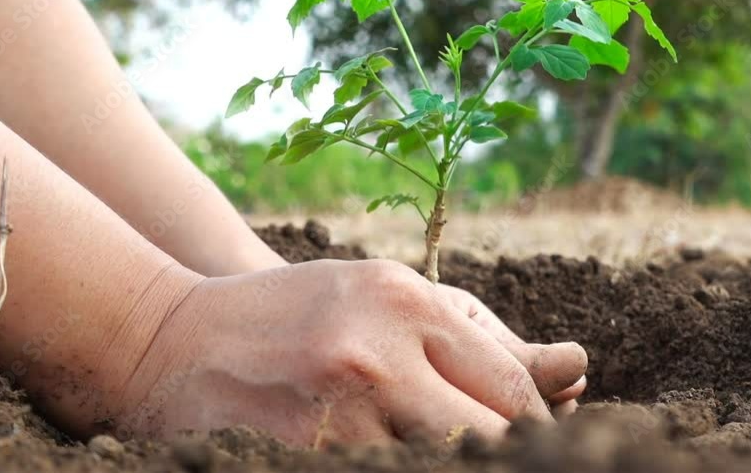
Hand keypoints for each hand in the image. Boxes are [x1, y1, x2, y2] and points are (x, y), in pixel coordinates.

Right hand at [115, 259, 586, 444]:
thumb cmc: (296, 312)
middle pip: (490, 436)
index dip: (538, 426)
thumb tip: (575, 367)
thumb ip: (476, 334)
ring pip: (442, 463)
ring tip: (430, 439)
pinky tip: (391, 452)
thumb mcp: (384, 295)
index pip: (511, 386)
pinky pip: (385, 471)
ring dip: (451, 460)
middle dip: (508, 453)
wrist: (175, 338)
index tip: (537, 441)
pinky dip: (400, 465)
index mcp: (406, 301)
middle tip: (506, 454)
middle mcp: (378, 354)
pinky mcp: (302, 452)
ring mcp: (338, 410)